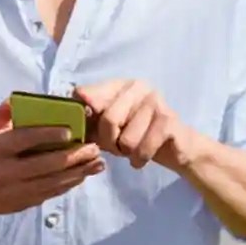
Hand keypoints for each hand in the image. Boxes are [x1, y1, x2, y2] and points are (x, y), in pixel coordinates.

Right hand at [0, 100, 105, 215]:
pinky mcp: (24, 203)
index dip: (47, 135)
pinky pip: (51, 193)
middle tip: (94, 148)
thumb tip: (20, 98)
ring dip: (78, 172)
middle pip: (44, 164)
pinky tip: (83, 175)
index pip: (24, 140)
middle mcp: (6, 171)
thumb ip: (3, 113)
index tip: (69, 130)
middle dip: (73, 156)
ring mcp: (15, 190)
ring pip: (52, 182)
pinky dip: (69, 184)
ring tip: (97, 162)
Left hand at [75, 80, 190, 169]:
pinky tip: (143, 157)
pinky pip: (142, 149)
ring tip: (133, 149)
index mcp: (118, 84)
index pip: (87, 94)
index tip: (92, 131)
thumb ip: (89, 120)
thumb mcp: (108, 127)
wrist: (177, 147)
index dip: (85, 118)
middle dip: (109, 142)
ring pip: (126, 139)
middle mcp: (137, 85)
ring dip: (127, 153)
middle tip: (116, 147)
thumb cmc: (136, 136)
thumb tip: (68, 116)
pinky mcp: (168, 120)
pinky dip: (139, 160)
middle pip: (108, 119)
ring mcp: (155, 101)